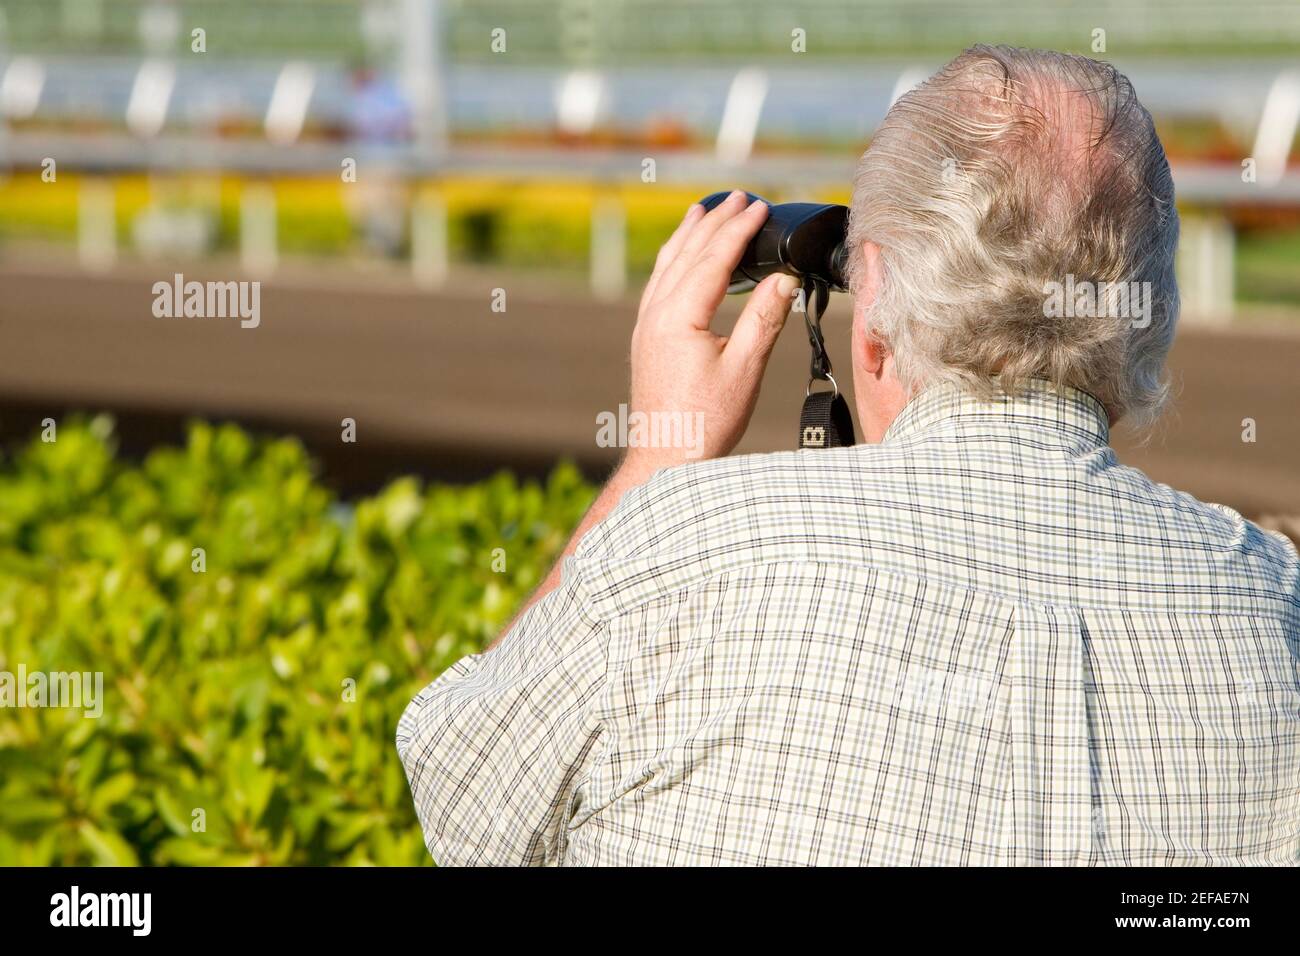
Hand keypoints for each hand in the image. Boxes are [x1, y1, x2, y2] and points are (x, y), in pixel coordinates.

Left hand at [624, 190, 798, 476]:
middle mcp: (655, 315)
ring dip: (687, 236)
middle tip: (738, 198)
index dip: (738, 230)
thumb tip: (785, 277)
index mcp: (679, 318)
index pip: (713, 259)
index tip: (759, 206)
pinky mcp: (645, 340)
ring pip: (665, 266)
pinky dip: (672, 261)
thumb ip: (764, 318)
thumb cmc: (705, 422)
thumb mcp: (745, 369)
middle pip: (686, 254)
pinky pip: (657, 285)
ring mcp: (645, 327)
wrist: (665, 458)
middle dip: (713, 222)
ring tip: (703, 211)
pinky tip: (680, 259)